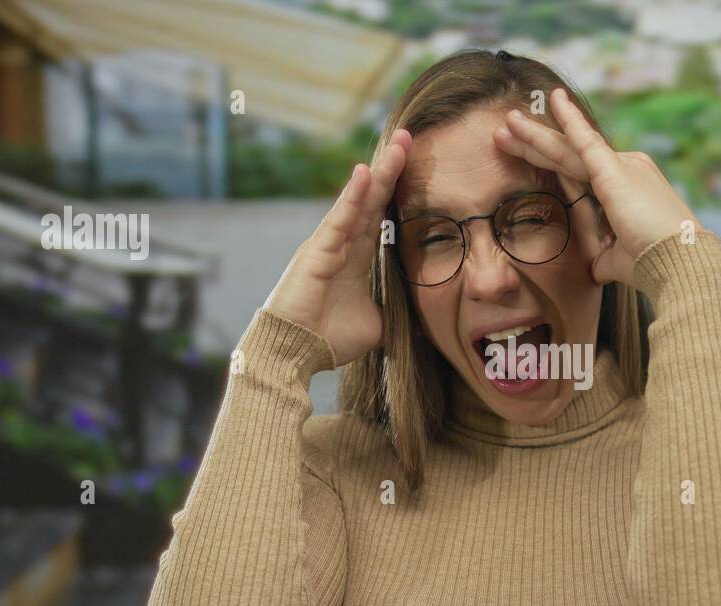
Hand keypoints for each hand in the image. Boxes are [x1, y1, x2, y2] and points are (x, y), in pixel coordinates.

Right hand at [263, 129, 411, 365]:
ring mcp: (329, 244)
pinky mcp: (317, 251)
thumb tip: (425, 320)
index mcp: (356, 257)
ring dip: (380, 173)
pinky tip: (367, 172)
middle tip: (409, 137)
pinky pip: (339, 218)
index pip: (381, 216)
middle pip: (372, 199)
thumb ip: (397, 312)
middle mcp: (343, 244)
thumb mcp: (376, 324)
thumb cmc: (329, 340)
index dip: (398, 191)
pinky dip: (353, 196)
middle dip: (392, 169)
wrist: (296, 353)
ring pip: (359, 202)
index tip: (417, 165)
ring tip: (398, 145)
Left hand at [492, 87, 697, 285]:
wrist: (679, 263)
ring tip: (507, 121)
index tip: (524, 153)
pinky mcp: (614, 170)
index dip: (549, 161)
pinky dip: (568, 119)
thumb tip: (595, 266)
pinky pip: (584, 140)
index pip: (579, 170)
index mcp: (627, 188)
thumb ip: (605, 257)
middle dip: (535, 144)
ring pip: (568, 148)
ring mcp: (622, 166)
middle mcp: (627, 169)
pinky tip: (553, 99)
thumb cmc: (654, 265)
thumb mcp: (620, 260)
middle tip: (504, 131)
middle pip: (570, 154)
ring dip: (535, 135)